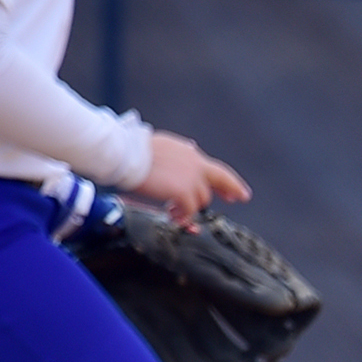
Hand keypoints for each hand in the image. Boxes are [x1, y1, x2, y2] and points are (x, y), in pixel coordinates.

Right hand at [134, 131, 250, 225]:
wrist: (124, 153)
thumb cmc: (134, 150)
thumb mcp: (163, 145)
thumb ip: (180, 152)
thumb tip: (193, 147)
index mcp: (188, 153)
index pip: (213, 168)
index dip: (227, 181)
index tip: (237, 190)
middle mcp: (194, 164)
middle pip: (220, 180)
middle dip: (230, 190)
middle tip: (235, 198)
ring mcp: (191, 178)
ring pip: (202, 199)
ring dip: (189, 208)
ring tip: (173, 210)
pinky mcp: (184, 191)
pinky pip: (190, 210)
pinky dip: (182, 216)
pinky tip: (173, 215)